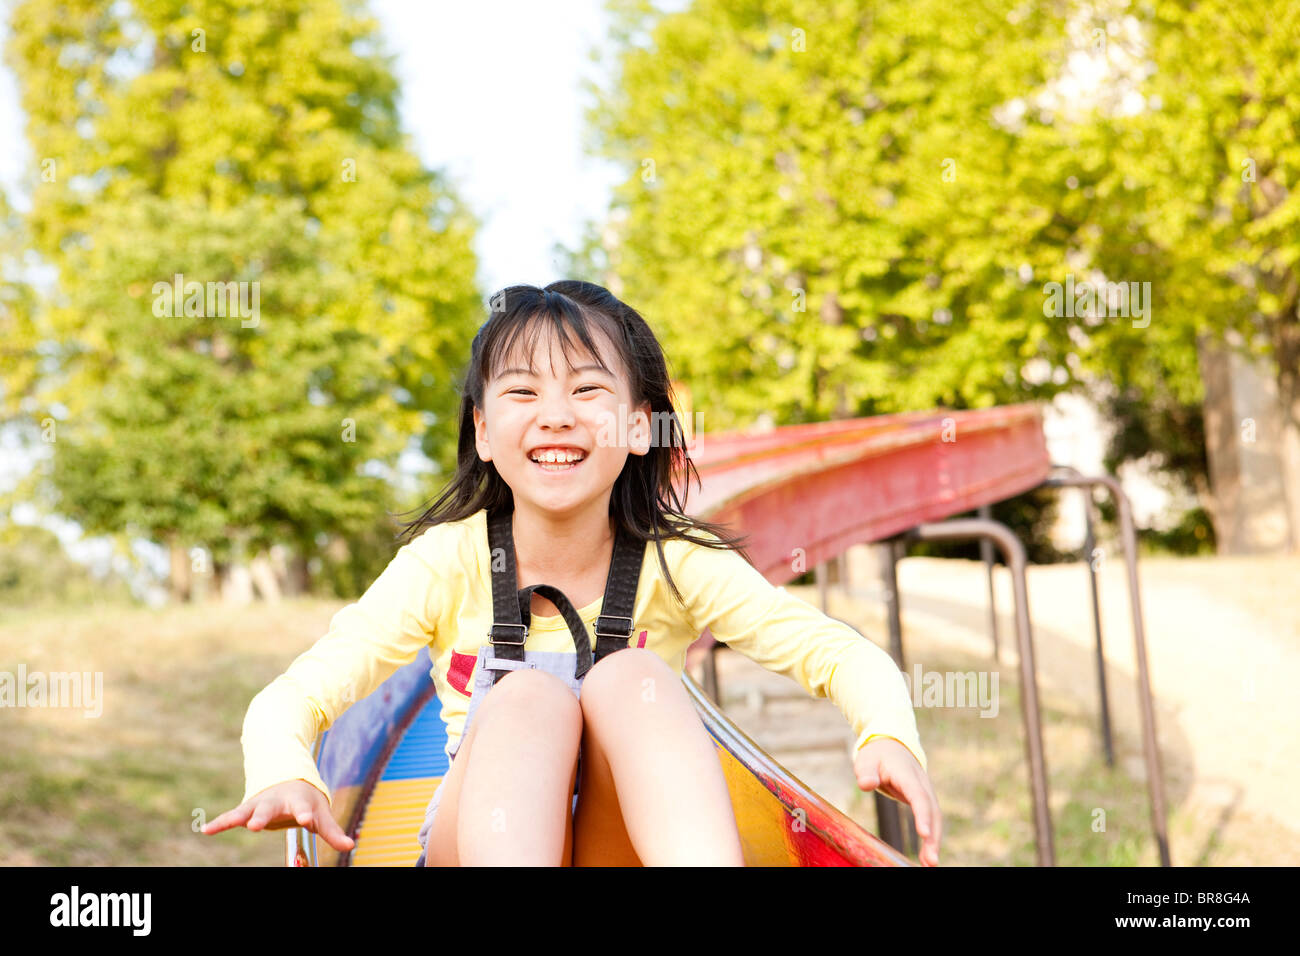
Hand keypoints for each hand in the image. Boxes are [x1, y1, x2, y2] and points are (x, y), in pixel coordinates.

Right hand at [201, 779, 355, 852]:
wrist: (288, 779)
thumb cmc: (306, 801)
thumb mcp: (320, 814)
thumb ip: (332, 832)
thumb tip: (351, 845)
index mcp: (298, 801)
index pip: (303, 809)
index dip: (305, 814)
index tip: (306, 819)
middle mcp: (277, 801)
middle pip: (270, 809)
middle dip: (263, 816)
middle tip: (257, 825)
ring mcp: (260, 804)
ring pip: (247, 811)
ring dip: (237, 818)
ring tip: (220, 827)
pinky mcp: (246, 810)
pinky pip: (231, 817)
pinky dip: (219, 823)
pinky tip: (205, 830)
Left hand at [853, 737, 941, 865]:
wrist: (891, 746)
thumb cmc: (876, 755)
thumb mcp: (866, 760)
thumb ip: (866, 772)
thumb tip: (866, 784)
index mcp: (907, 774)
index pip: (917, 796)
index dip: (922, 814)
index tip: (923, 833)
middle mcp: (921, 784)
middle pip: (931, 810)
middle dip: (933, 835)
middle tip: (930, 861)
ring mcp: (925, 792)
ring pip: (934, 817)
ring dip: (934, 840)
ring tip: (930, 863)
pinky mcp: (924, 800)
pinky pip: (930, 819)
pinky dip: (931, 837)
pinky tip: (926, 856)